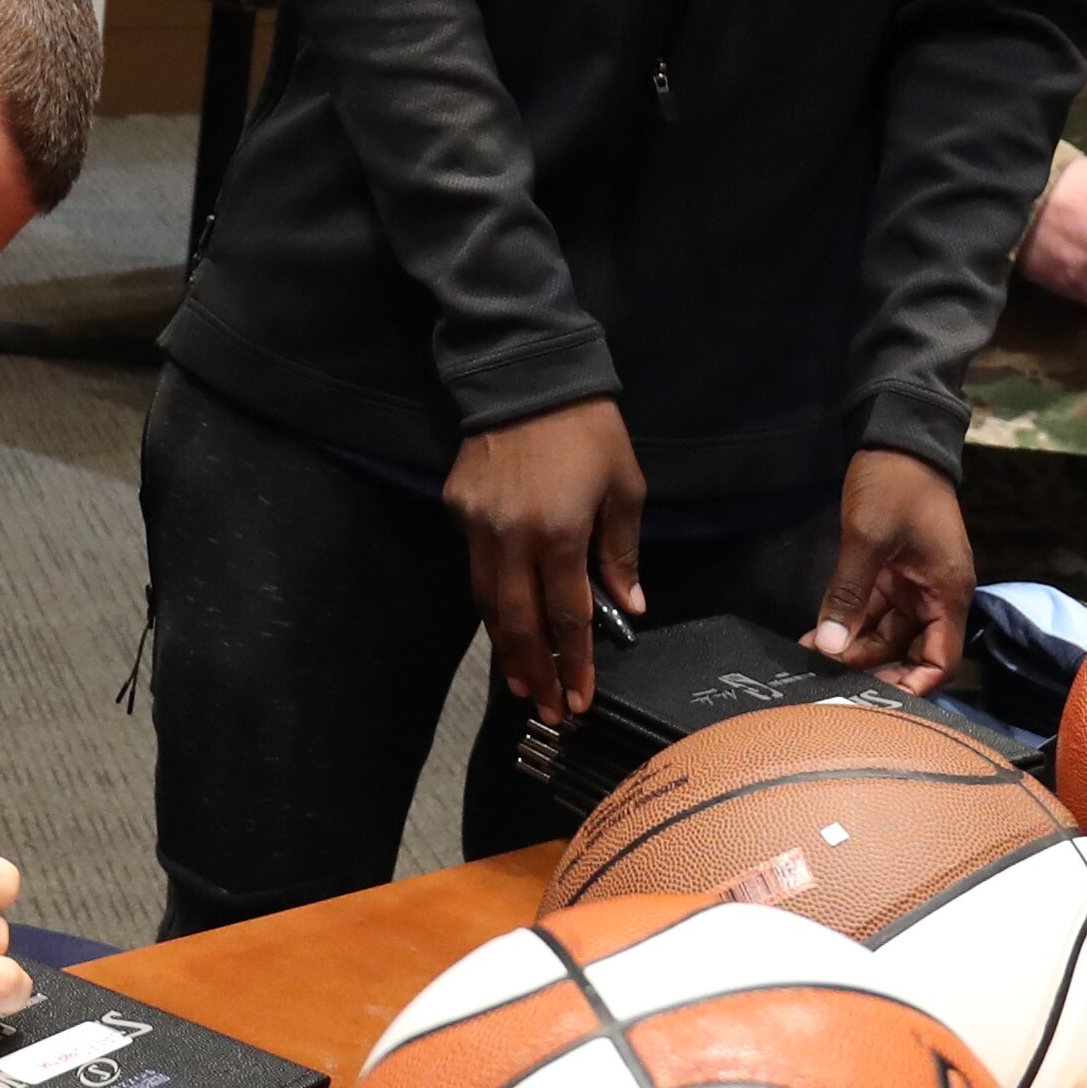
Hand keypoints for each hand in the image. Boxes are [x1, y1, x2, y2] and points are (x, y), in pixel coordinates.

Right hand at [448, 398, 644, 719]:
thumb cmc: (589, 430)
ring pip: (487, 604)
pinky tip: (504, 622)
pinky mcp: (457, 508)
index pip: (567, 617)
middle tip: (550, 712)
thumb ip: (622, 553)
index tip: (581, 700)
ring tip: (523, 684)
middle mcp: (511, 538)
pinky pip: (475, 567)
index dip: (575, 664)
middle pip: (519, 624)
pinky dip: (490, 602)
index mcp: (559, 534)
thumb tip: (629, 608)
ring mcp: (477, 526)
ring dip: (507, 649)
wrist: (527, 375)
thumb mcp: (624, 487)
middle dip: (537, 673)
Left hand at [807, 448, 970, 695]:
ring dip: (853, 645)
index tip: (875, 702)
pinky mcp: (893, 572)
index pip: (940, 660)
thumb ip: (850, 594)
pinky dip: (849, 621)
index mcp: (947, 592)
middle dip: (871, 666)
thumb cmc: (896, 485)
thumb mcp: (869, 538)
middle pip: (908, 650)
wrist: (897, 437)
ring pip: (886, 632)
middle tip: (828, 676)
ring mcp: (914, 583)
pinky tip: (818, 632)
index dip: (913, 686)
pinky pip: (873, 609)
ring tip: (813, 653)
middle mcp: (935, 594)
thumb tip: (829, 645)